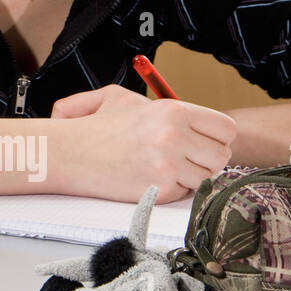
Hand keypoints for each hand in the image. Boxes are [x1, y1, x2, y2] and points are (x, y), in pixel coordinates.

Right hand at [50, 84, 235, 202]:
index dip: (216, 137)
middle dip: (205, 158)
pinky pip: (185, 193)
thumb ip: (160, 104)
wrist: (66, 153)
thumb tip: (187, 118)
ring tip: (160, 167)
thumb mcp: (120, 97)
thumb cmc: (91, 126)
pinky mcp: (160, 190)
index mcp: (172, 110)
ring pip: (206, 177)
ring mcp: (169, 165)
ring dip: (188, 176)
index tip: (201, 141)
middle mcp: (175, 137)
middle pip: (222, 155)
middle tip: (184, 157)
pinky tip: (148, 178)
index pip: (225, 128)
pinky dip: (170, 189)